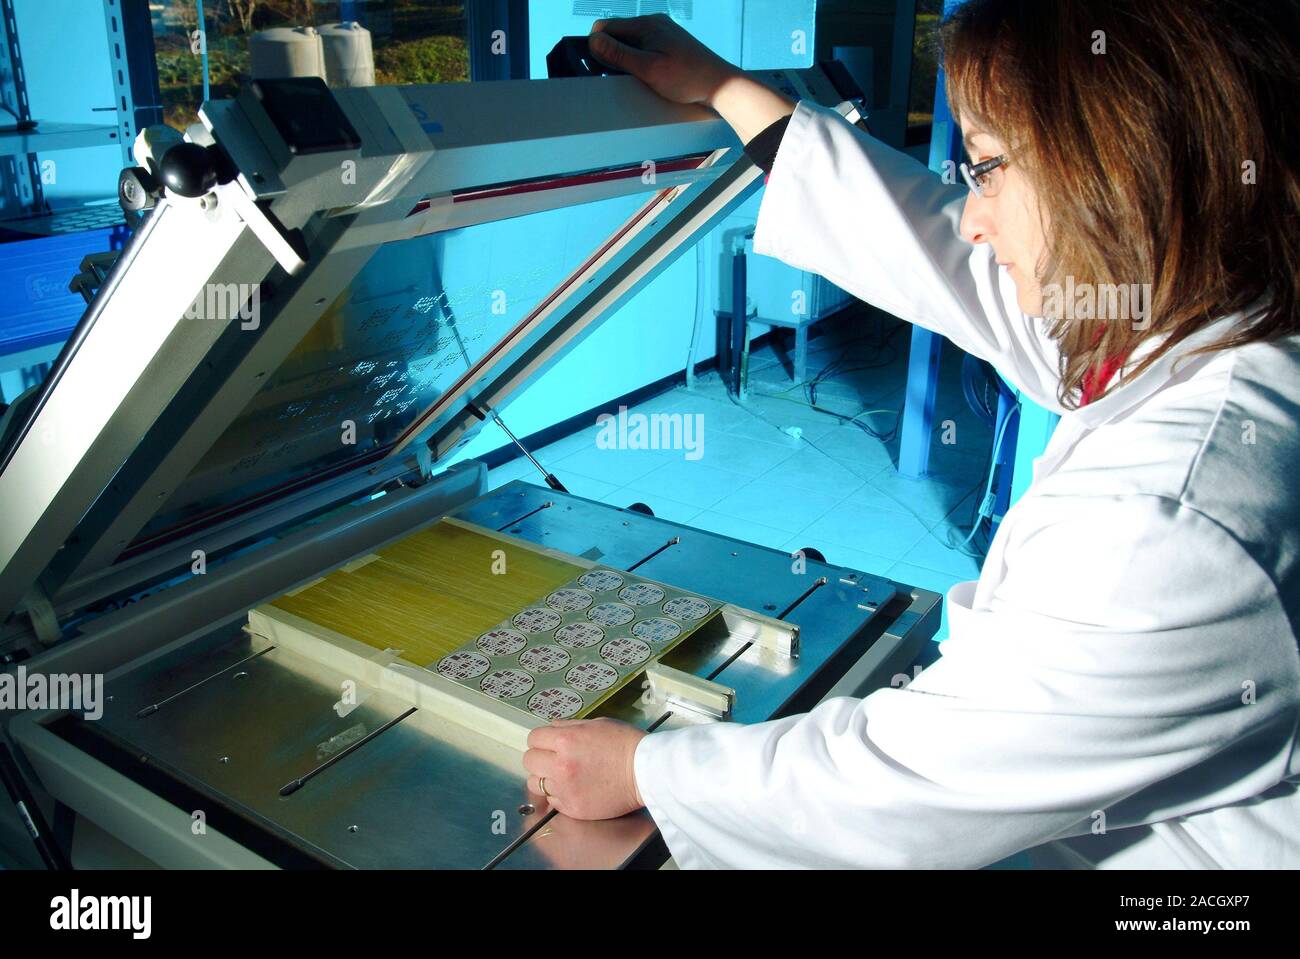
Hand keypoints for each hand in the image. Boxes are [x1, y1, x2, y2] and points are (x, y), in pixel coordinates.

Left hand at [524, 717, 646, 820]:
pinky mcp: (572, 807)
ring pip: (535, 783)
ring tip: (563, 776)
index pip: (533, 738)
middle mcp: (560, 765)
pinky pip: (552, 800)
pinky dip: (559, 794)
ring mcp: (565, 788)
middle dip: (540, 757)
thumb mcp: (597, 723)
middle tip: (554, 759)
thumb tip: (552, 728)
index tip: (549, 743)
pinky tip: (574, 788)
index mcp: (565, 740)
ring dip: (546, 778)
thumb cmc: (626, 744)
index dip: (541, 740)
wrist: (646, 771)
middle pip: (529, 761)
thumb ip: (570, 726)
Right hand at [589, 14, 740, 107]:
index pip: (605, 27)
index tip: (602, 68)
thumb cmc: (689, 78)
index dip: (598, 48)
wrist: (719, 84)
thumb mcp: (649, 69)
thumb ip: (619, 55)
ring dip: (626, 60)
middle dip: (612, 55)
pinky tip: (650, 75)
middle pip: (617, 34)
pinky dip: (640, 61)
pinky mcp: (668, 44)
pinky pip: (643, 48)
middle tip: (622, 76)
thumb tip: (594, 41)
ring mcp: (662, 32)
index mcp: (646, 25)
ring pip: (629, 42)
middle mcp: (653, 23)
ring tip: (639, 77)